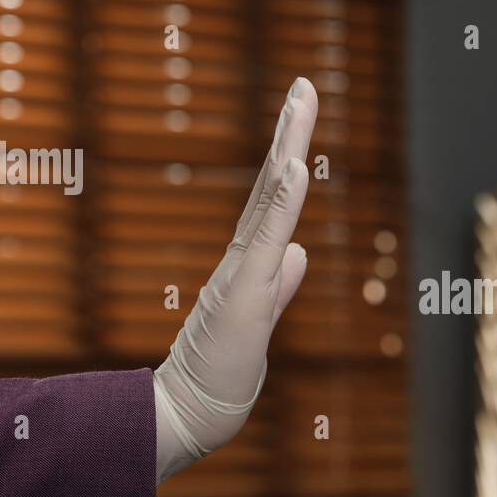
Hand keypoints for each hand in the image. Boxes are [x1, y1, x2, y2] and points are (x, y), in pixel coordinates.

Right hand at [153, 77, 318, 482]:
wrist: (193, 412)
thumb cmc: (221, 369)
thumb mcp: (259, 318)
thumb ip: (280, 284)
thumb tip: (300, 254)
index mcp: (250, 261)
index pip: (273, 198)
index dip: (287, 154)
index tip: (299, 110)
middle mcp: (244, 257)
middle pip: (271, 184)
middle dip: (288, 132)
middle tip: (303, 84)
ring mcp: (241, 272)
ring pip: (269, 202)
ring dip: (286, 151)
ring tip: (300, 105)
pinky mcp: (241, 294)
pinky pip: (264, 240)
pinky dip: (281, 203)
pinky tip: (294, 166)